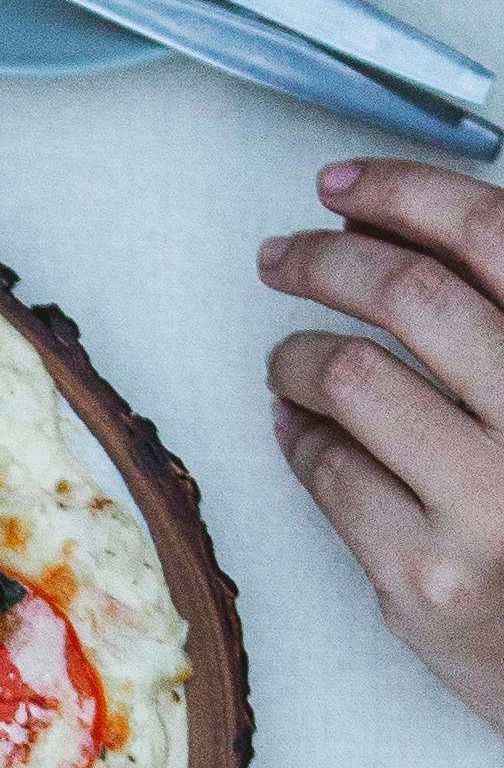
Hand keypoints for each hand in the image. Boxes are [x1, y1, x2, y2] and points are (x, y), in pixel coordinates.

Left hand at [260, 166, 503, 737]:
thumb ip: (503, 325)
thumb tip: (396, 236)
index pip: (491, 233)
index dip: (405, 192)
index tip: (343, 187)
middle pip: (409, 294)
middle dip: (326, 261)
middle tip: (284, 257)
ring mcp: (486, 504)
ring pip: (351, 378)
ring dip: (296, 355)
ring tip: (286, 359)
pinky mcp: (427, 580)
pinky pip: (331, 475)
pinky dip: (298, 436)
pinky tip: (296, 424)